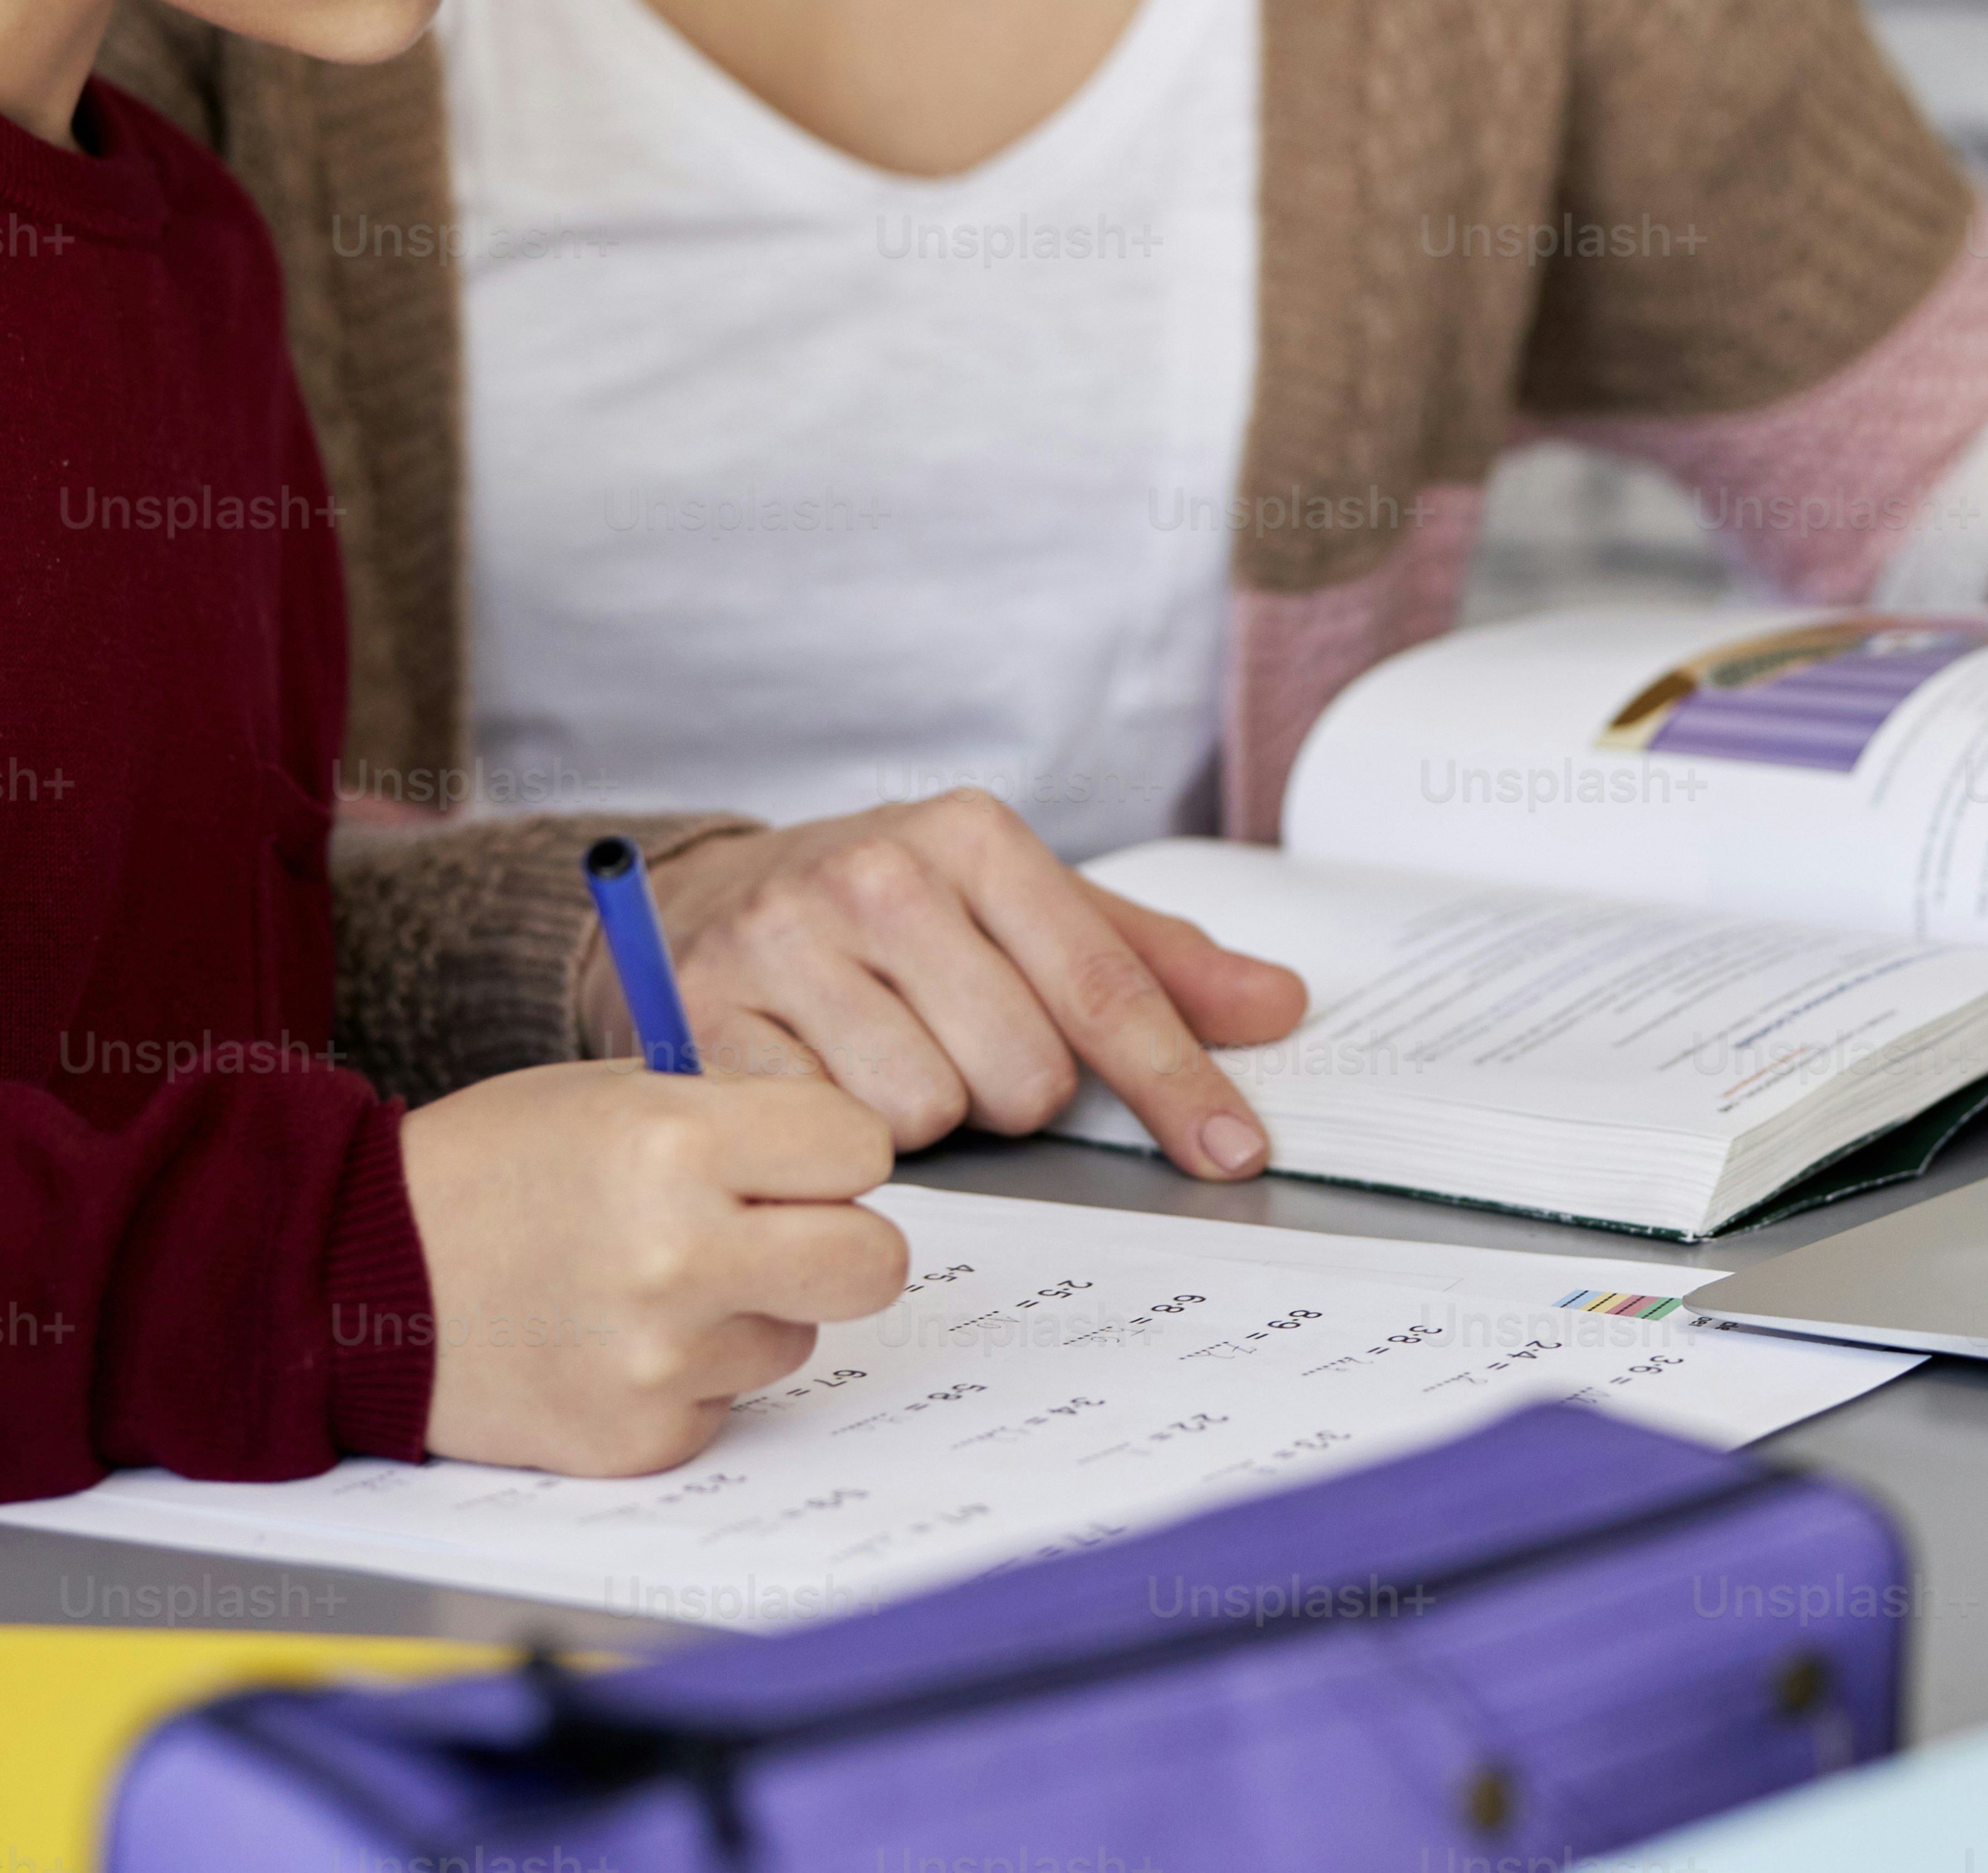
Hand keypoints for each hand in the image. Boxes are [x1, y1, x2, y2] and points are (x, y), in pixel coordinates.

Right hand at [398, 1061, 906, 1475]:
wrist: (353, 1281)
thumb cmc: (488, 1171)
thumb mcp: (614, 1093)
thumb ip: (737, 1117)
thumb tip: (847, 1153)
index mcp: (675, 1144)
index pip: (863, 1150)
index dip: (833, 1153)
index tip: (796, 1159)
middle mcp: (678, 1254)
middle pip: (874, 1265)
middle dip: (842, 1245)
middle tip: (783, 1234)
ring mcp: (659, 1359)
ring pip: (797, 1337)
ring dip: (750, 1312)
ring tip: (649, 1284)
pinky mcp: (639, 1439)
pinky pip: (729, 1403)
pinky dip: (690, 1377)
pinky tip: (612, 1342)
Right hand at [607, 793, 1310, 1177]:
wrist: (708, 899)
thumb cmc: (893, 914)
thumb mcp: (1022, 906)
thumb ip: (1150, 959)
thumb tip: (1279, 1004)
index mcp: (971, 836)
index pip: (1102, 982)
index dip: (1177, 1080)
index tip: (1234, 1152)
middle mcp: (876, 876)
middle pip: (1021, 1071)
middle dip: (1014, 1093)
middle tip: (967, 1055)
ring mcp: (785, 945)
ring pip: (925, 1113)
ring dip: (928, 1117)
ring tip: (890, 1063)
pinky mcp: (713, 1019)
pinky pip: (825, 1137)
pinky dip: (842, 1137)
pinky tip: (826, 1086)